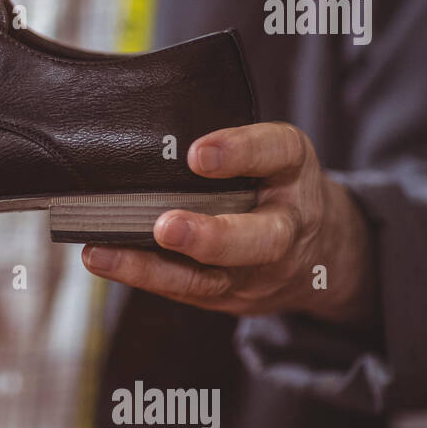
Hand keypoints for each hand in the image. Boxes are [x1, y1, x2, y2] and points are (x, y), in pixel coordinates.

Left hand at [82, 122, 377, 327]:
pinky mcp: (231, 296)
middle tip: (166, 226)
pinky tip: (104, 260)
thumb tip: (145, 131)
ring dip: (154, 269)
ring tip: (105, 254)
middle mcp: (286, 226)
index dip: (240, 151)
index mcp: (294, 172)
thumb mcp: (271, 154)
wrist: (323, 252)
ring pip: (212, 278)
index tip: (197, 153)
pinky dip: (143, 277)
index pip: (278, 153)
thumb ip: (228, 145)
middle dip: (212, 236)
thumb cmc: (273, 184)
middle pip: (260, 239)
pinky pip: (186, 291)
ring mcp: (259, 271)